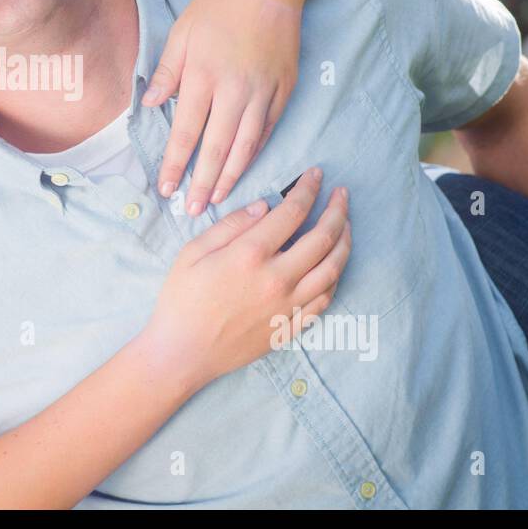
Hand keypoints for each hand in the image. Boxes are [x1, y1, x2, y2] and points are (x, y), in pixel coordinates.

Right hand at [142, 167, 350, 390]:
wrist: (183, 353)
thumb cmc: (181, 300)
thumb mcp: (193, 252)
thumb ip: (232, 225)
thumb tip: (265, 206)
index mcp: (249, 255)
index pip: (292, 212)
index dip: (308, 189)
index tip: (316, 176)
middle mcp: (276, 279)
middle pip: (323, 238)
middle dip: (337, 210)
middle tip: (342, 194)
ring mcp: (288, 306)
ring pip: (333, 268)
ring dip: (345, 242)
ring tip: (346, 225)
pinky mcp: (291, 326)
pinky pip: (325, 299)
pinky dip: (336, 276)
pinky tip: (333, 264)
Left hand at [143, 0, 303, 215]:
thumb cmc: (217, 7)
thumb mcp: (182, 33)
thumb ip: (167, 72)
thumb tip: (151, 106)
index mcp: (202, 75)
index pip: (186, 132)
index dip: (176, 165)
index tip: (167, 189)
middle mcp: (233, 89)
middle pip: (216, 147)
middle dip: (203, 183)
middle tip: (194, 210)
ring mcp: (262, 91)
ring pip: (246, 145)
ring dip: (230, 176)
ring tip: (218, 200)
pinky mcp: (283, 90)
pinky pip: (267, 129)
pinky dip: (255, 153)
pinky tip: (244, 170)